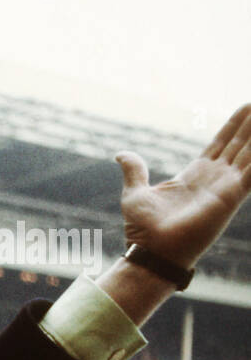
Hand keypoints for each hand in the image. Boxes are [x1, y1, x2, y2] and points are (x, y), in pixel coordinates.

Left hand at [115, 103, 250, 270]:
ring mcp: (225, 188)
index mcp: (195, 176)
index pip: (220, 144)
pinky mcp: (231, 197)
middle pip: (239, 145)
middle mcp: (214, 180)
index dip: (233, 126)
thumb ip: (135, 170)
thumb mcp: (135, 193)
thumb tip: (121, 154)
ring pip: (250, 154)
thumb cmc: (143, 230)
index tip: (246, 107)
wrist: (152, 252)